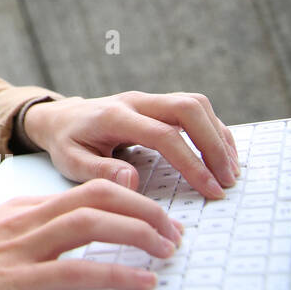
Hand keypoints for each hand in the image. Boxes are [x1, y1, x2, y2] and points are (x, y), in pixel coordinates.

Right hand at [0, 179, 183, 289]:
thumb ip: (22, 230)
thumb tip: (58, 237)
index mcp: (20, 207)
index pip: (87, 189)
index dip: (132, 199)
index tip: (157, 217)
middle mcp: (25, 219)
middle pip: (100, 196)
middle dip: (147, 209)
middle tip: (175, 230)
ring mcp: (21, 248)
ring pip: (94, 226)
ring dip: (141, 234)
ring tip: (169, 250)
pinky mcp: (16, 279)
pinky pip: (77, 272)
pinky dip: (117, 273)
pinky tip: (142, 280)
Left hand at [22, 91, 238, 198]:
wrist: (60, 118)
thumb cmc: (67, 142)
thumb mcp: (71, 162)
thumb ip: (99, 172)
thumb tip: (132, 181)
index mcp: (114, 116)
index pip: (163, 135)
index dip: (191, 163)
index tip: (212, 190)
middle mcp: (135, 101)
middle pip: (188, 108)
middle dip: (214, 145)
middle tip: (228, 181)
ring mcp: (148, 99)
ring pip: (196, 104)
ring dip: (219, 136)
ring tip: (230, 172)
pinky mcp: (158, 104)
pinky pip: (194, 109)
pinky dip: (213, 130)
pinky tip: (222, 156)